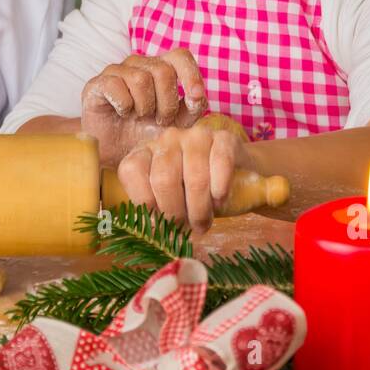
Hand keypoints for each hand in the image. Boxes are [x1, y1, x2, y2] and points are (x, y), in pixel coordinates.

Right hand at [81, 49, 208, 165]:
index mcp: (161, 68)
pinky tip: (121, 113)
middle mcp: (139, 64)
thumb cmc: (146, 133)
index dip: (191, 74)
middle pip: (163, 71)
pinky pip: (117, 87)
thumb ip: (192, 108)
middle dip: (167, 103)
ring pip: (141, 79)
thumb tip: (197, 95)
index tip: (195, 97)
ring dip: (145, 106)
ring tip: (140, 117)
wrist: (116, 152)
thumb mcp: (177, 124)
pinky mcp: (97, 83)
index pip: (180, 56)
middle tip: (160, 120)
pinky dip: (123, 107)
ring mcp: (116, 71)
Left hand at [115, 122, 250, 234]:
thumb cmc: (194, 193)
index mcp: (146, 152)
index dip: (144, 202)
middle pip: (164, 178)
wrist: (237, 176)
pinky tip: (219, 200)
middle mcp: (168, 138)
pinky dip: (220, 189)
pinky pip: (221, 163)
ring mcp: (196, 135)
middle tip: (184, 230)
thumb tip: (152, 234)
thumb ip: (156, 211)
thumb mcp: (168, 200)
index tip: (159, 223)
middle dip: (175, 213)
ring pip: (195, 177)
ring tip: (203, 224)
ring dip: (200, 209)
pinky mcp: (225, 137)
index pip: (132, 170)